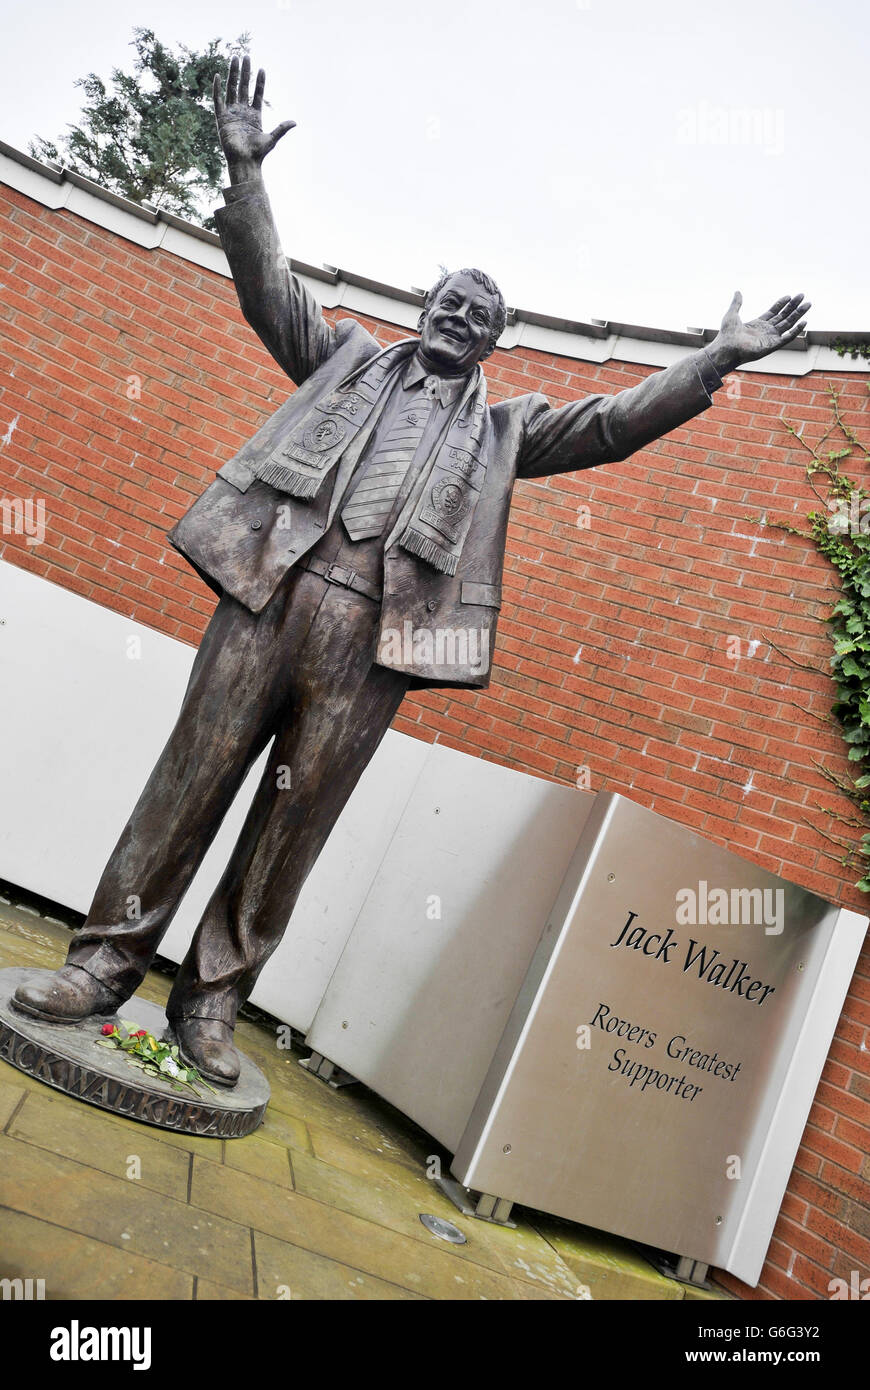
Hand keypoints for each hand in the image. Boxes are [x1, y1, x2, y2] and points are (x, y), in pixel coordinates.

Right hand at [214, 55, 295, 180]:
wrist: (244, 162)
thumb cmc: (258, 154)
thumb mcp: (272, 139)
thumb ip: (282, 129)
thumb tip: (295, 122)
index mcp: (254, 116)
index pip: (257, 94)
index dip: (259, 82)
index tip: (262, 69)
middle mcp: (242, 112)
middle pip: (243, 87)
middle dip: (244, 72)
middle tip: (245, 56)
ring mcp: (231, 114)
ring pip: (231, 89)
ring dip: (232, 74)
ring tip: (234, 58)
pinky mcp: (221, 118)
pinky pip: (218, 100)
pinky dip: (217, 89)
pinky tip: (218, 76)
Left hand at [706, 291, 810, 373]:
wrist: (726, 348)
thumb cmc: (727, 334)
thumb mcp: (732, 314)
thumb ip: (737, 303)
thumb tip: (737, 291)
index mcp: (758, 324)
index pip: (774, 312)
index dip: (782, 304)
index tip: (789, 296)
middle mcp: (766, 331)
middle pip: (784, 316)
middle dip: (794, 306)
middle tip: (803, 296)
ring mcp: (770, 338)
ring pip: (788, 324)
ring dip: (798, 314)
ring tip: (808, 304)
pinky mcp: (772, 345)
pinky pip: (787, 338)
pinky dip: (796, 331)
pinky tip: (804, 322)